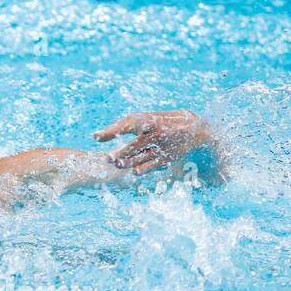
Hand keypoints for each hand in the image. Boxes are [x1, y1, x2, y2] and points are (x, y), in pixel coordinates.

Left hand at [93, 110, 213, 174]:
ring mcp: (162, 146)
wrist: (194, 127)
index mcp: (147, 120)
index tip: (95, 136)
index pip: (126, 125)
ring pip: (142, 157)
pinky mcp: (167, 157)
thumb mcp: (145, 118)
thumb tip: (97, 137)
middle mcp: (155, 133)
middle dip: (119, 152)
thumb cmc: (160, 121)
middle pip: (134, 144)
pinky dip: (143, 169)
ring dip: (127, 162)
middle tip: (106, 158)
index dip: (111, 131)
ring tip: (116, 164)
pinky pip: (153, 164)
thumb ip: (123, 126)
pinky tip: (134, 172)